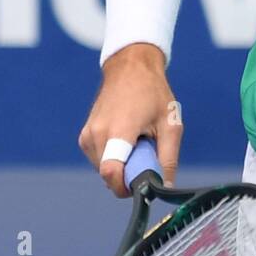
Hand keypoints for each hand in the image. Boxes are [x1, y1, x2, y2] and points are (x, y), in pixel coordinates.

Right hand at [78, 44, 181, 198]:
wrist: (130, 68)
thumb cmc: (153, 93)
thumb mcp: (170, 125)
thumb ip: (167, 159)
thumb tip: (165, 187)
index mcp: (118, 130)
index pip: (111, 172)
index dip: (126, 187)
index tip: (142, 182)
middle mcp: (96, 134)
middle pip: (110, 176)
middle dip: (129, 174)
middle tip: (146, 151)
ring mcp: (87, 136)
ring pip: (104, 170)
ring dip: (122, 165)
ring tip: (137, 140)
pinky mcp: (84, 137)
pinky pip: (100, 160)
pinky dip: (114, 157)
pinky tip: (126, 138)